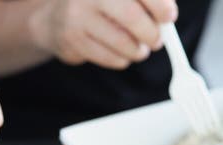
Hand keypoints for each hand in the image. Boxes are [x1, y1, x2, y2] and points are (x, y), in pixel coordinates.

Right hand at [29, 0, 177, 69]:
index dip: (159, 4)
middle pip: (130, 16)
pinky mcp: (72, 39)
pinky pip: (108, 56)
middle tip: (157, 40)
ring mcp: (78, 15)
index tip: (169, 17)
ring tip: (140, 50)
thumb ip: (144, 0)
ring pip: (121, 41)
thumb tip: (167, 14)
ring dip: (137, 50)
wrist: (53, 19)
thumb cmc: (97, 4)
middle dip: (151, 32)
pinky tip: (122, 54)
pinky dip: (122, 59)